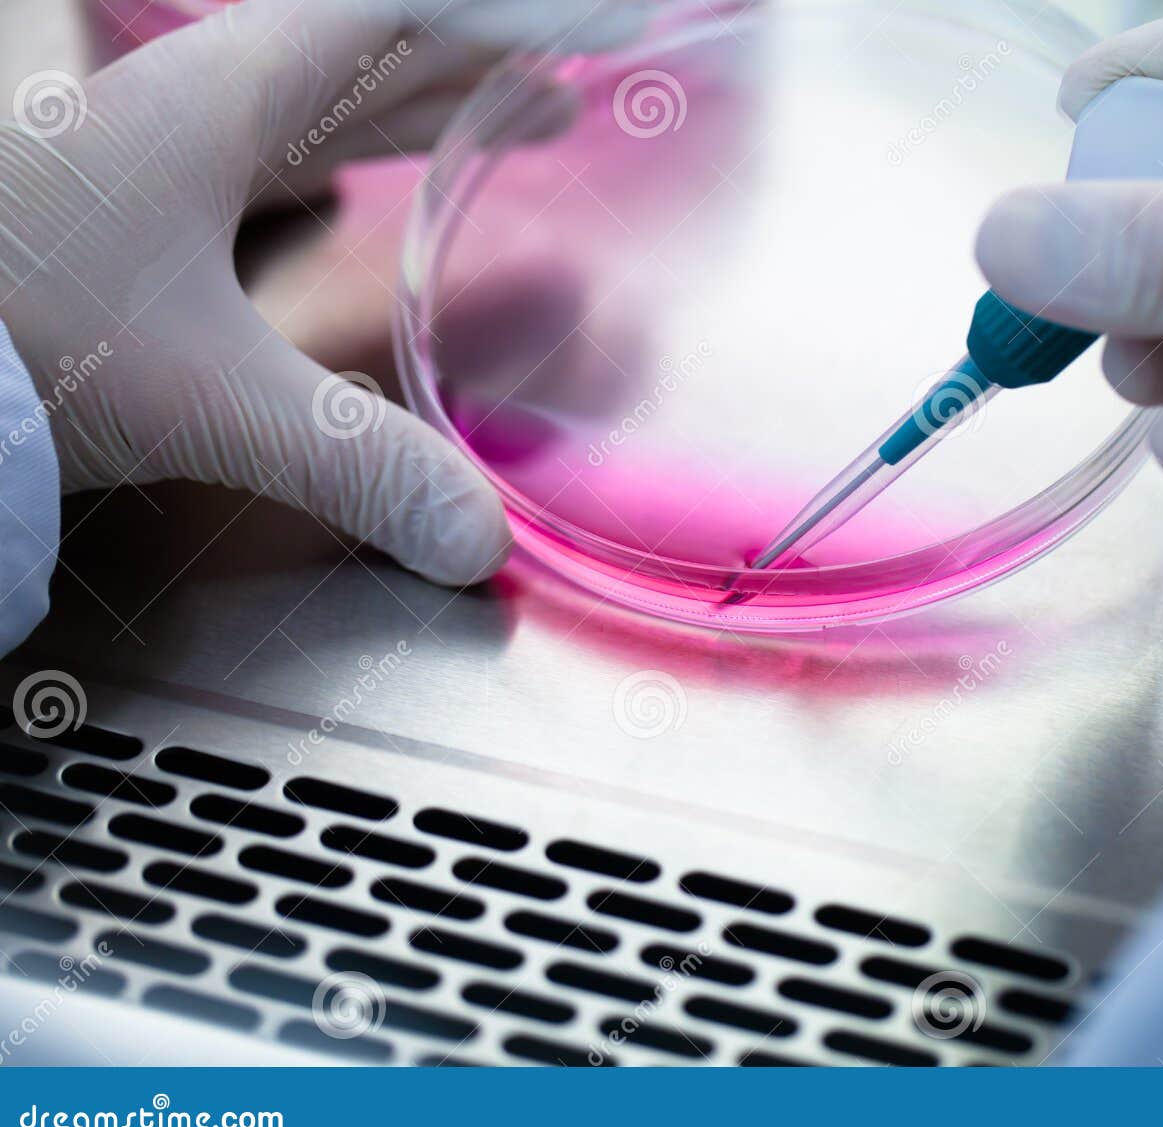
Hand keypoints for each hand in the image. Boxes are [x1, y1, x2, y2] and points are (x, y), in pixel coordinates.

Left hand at [0, 0, 642, 583]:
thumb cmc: (15, 334)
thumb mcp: (205, 397)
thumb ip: (354, 460)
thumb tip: (475, 540)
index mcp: (222, 97)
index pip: (398, 15)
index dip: (511, 15)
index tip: (604, 24)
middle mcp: (191, 105)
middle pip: (368, 54)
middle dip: (476, 74)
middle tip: (564, 98)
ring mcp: (153, 152)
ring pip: (317, 104)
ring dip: (415, 115)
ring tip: (498, 129)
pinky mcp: (130, 212)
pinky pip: (269, 157)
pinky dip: (340, 166)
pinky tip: (352, 201)